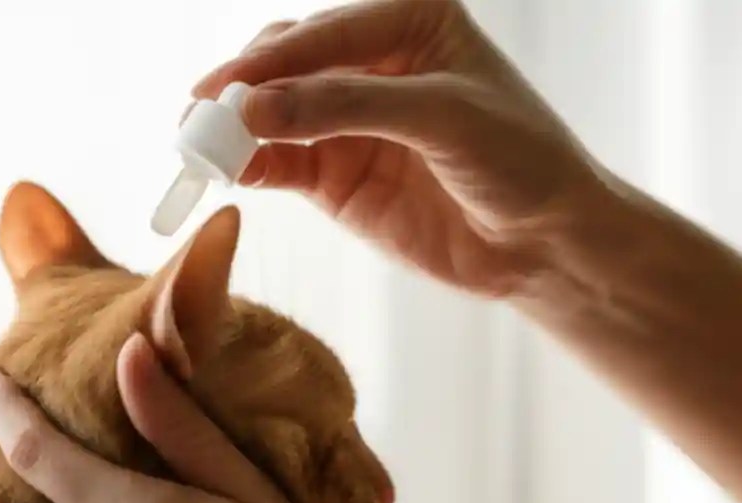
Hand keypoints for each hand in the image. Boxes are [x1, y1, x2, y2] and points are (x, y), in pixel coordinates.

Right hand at [194, 0, 614, 297]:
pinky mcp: (333, 172)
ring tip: (198, 146)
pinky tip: (226, 173)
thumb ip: (348, 108)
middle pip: (285, 62)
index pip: (324, 32)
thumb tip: (254, 109)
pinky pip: (277, 162)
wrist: (543, 242)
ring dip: (234, 128)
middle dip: (242, 89)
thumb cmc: (520, 159)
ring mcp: (347, 119)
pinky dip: (249, 166)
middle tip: (201, 117)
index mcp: (408, 18)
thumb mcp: (443, 119)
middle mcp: (370, 60)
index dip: (271, 61)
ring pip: (271, 111)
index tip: (225, 89)